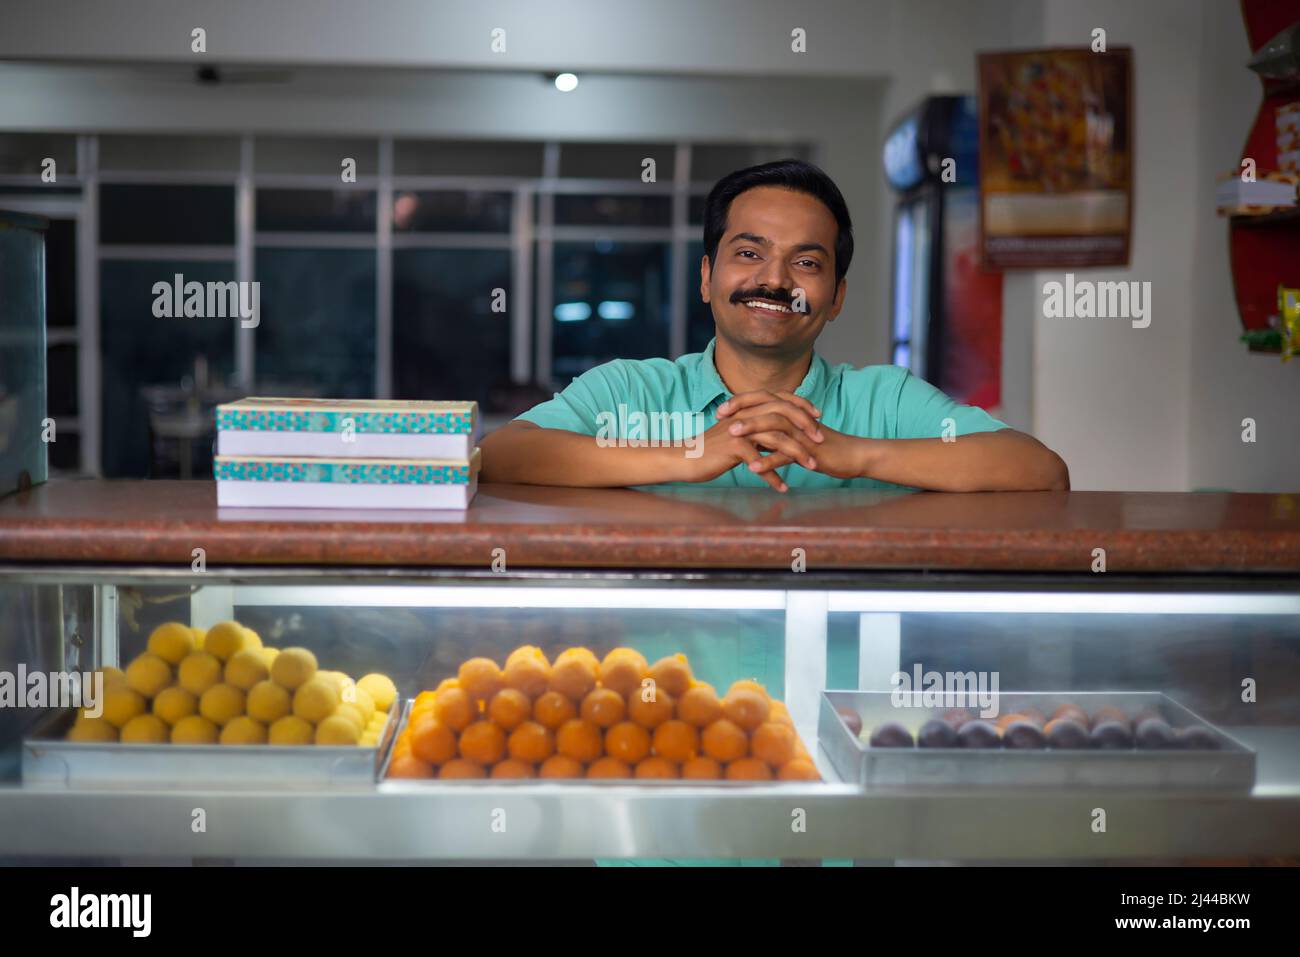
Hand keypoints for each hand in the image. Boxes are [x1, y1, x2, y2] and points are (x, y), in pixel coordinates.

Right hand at [685, 394, 822, 491]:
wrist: (685, 458)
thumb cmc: (712, 450)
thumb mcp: (738, 435)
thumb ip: (757, 431)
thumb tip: (778, 436)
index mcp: (748, 408)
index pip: (780, 400)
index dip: (801, 406)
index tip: (818, 418)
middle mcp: (745, 415)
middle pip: (783, 414)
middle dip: (805, 427)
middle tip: (821, 441)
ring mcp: (739, 430)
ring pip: (776, 439)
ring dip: (797, 454)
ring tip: (812, 467)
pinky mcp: (733, 448)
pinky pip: (759, 463)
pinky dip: (773, 477)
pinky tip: (783, 487)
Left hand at [719, 393, 870, 482]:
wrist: (851, 457)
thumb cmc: (821, 449)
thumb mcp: (794, 440)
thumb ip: (775, 436)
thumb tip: (753, 438)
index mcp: (791, 413)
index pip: (762, 400)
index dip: (741, 402)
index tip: (720, 409)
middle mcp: (795, 419)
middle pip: (765, 407)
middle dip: (740, 410)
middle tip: (719, 416)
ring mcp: (802, 434)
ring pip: (774, 426)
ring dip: (751, 429)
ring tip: (731, 435)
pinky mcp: (809, 451)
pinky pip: (786, 455)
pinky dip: (768, 462)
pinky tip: (752, 468)